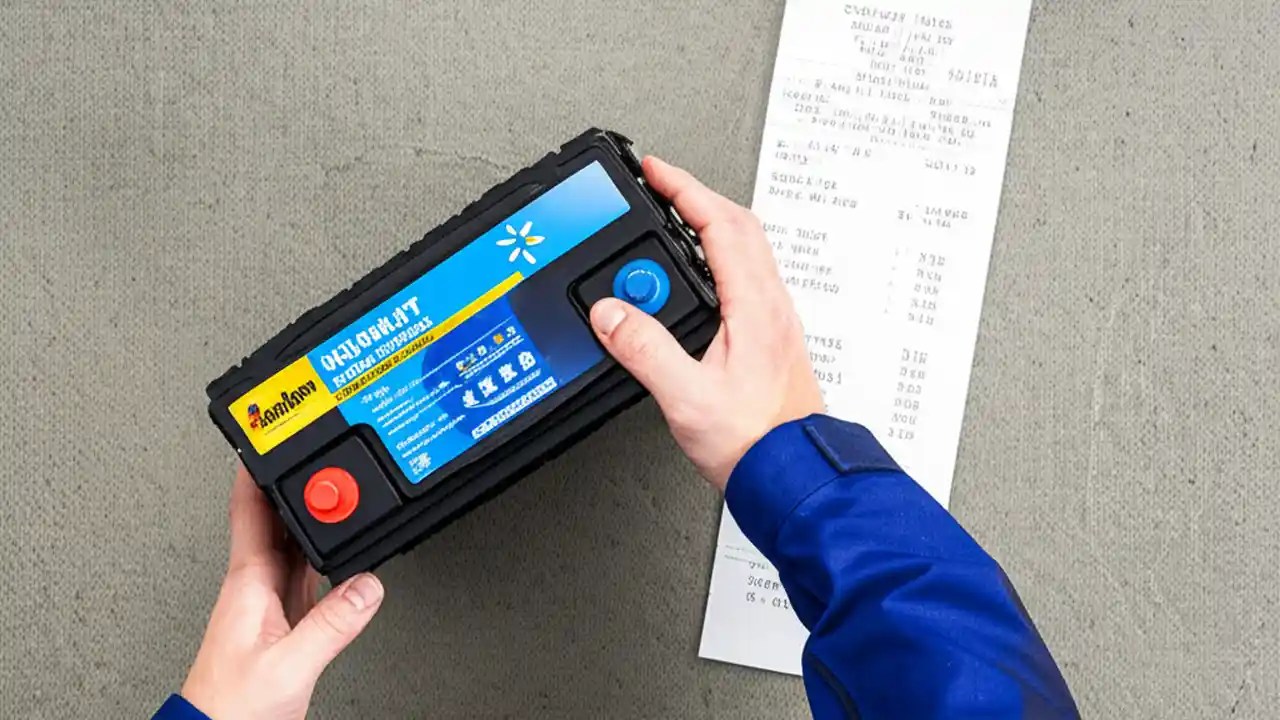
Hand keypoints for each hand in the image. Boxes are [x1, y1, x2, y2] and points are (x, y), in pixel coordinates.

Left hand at [180, 466, 384, 718]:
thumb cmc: (230, 709)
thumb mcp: (289, 664)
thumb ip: (332, 623)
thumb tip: (368, 583)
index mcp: (248, 582)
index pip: (250, 508)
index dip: (257, 468)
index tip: (271, 434)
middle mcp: (255, 586)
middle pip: (278, 519)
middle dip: (299, 483)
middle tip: (320, 450)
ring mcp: (268, 603)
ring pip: (292, 543)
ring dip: (312, 515)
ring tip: (337, 488)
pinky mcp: (283, 623)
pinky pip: (305, 573)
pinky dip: (323, 554)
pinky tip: (339, 551)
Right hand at [589, 156, 823, 489]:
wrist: (794, 477)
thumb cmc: (757, 442)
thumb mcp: (687, 397)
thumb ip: (645, 350)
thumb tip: (611, 312)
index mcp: (755, 307)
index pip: (721, 224)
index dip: (685, 189)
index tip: (655, 169)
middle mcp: (770, 307)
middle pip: (738, 226)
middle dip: (695, 197)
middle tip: (658, 187)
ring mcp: (773, 322)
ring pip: (744, 251)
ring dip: (707, 227)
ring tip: (669, 224)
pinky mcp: (769, 340)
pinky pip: (743, 279)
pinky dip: (714, 259)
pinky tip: (693, 279)